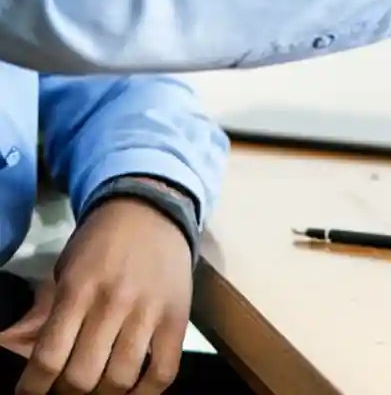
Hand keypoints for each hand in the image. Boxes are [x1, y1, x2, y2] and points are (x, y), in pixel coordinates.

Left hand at [0, 199, 192, 394]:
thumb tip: (15, 349)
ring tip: (96, 392)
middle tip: (65, 392)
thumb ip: (46, 314)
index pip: (50, 357)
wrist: (152, 212)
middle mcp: (113, 303)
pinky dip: (146, 394)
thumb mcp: (65, 271)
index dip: (35, 388)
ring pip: (121, 377)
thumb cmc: (101, 243)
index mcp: (78, 290)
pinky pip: (164, 371)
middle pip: (84, 375)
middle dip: (68, 394)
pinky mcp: (177, 318)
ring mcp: (149, 312)